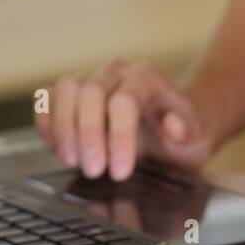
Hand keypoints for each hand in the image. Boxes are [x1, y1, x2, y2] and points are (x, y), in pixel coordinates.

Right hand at [33, 59, 215, 180]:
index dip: (119, 136)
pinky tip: (57, 148)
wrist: (173, 127)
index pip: (125, 100)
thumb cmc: (184, 132)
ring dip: (63, 127)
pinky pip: (48, 97)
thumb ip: (188, 130)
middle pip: (91, 91)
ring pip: (66, 89)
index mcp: (147, 78)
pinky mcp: (72, 95)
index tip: (120, 171)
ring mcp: (91, 80)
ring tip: (72, 161)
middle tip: (94, 171)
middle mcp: (116, 73)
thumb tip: (173, 125)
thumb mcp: (198, 137)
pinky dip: (47, 122)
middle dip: (88, 134)